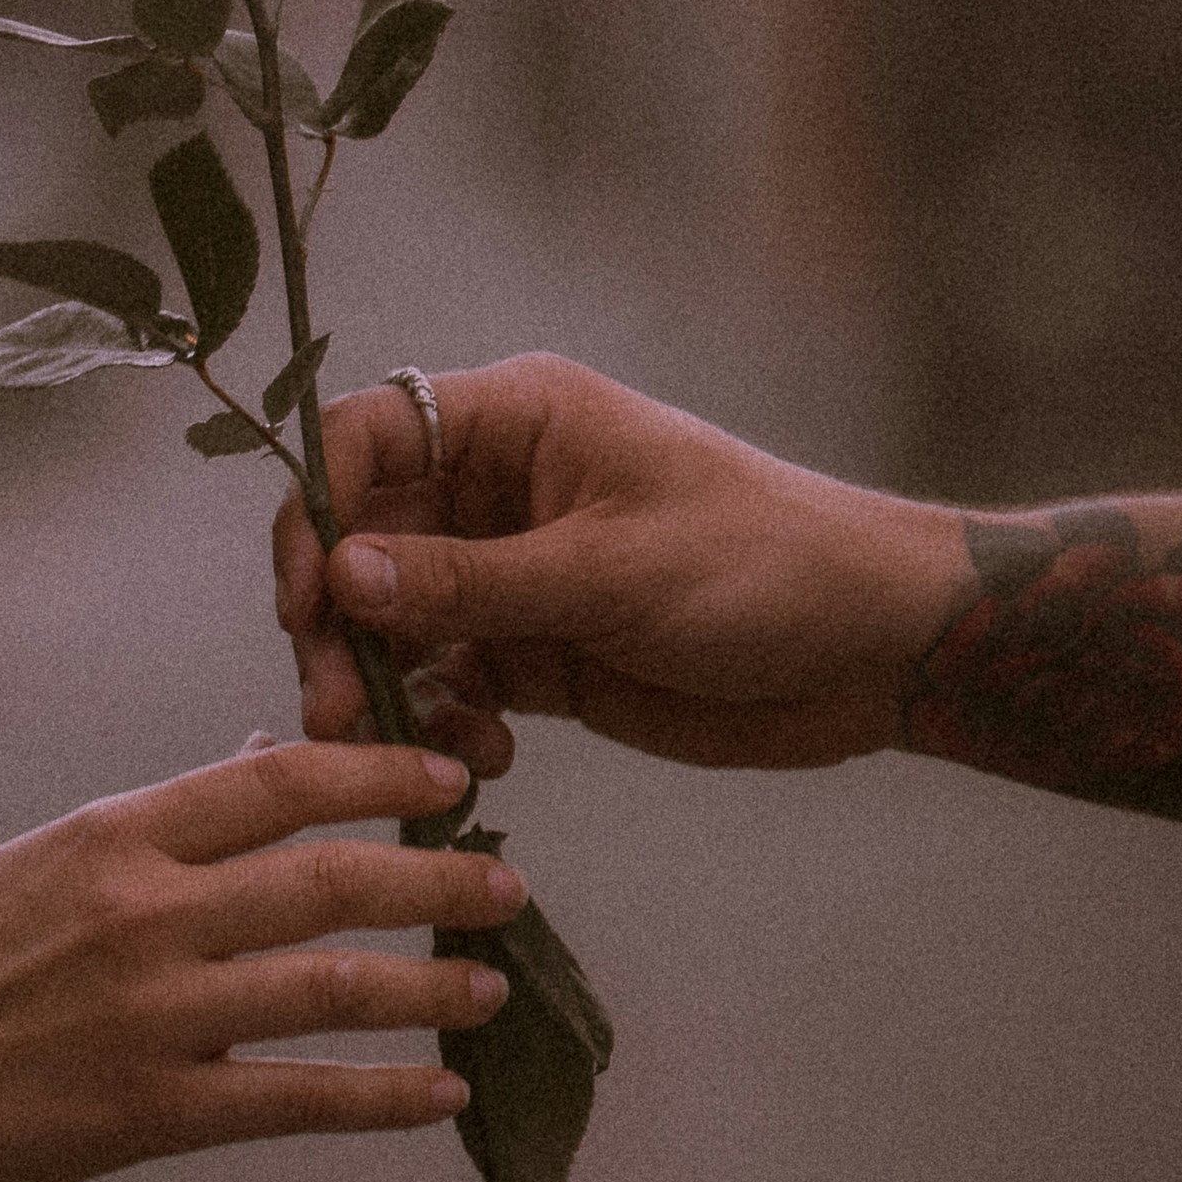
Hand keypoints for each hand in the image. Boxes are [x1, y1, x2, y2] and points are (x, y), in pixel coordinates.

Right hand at [0, 741, 520, 1181]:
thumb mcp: (59, 851)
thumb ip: (173, 814)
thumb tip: (273, 759)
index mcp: (119, 834)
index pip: (279, 782)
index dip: (379, 775)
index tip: (449, 780)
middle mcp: (146, 914)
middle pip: (329, 879)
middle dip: (437, 879)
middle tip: (507, 885)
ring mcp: (153, 1015)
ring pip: (330, 988)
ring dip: (429, 988)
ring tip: (492, 988)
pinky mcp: (154, 1111)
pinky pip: (296, 1101)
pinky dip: (383, 1098)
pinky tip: (442, 1094)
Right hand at [274, 354, 970, 775]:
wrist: (872, 648)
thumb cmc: (761, 568)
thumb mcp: (610, 571)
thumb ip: (470, 581)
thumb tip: (340, 575)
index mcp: (515, 421)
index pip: (368, 433)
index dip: (318, 509)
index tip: (309, 601)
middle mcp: (495, 489)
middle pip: (360, 540)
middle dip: (338, 624)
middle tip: (336, 708)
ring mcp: (510, 574)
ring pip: (392, 622)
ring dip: (380, 686)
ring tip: (396, 750)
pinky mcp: (533, 652)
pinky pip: (447, 684)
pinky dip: (443, 723)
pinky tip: (484, 759)